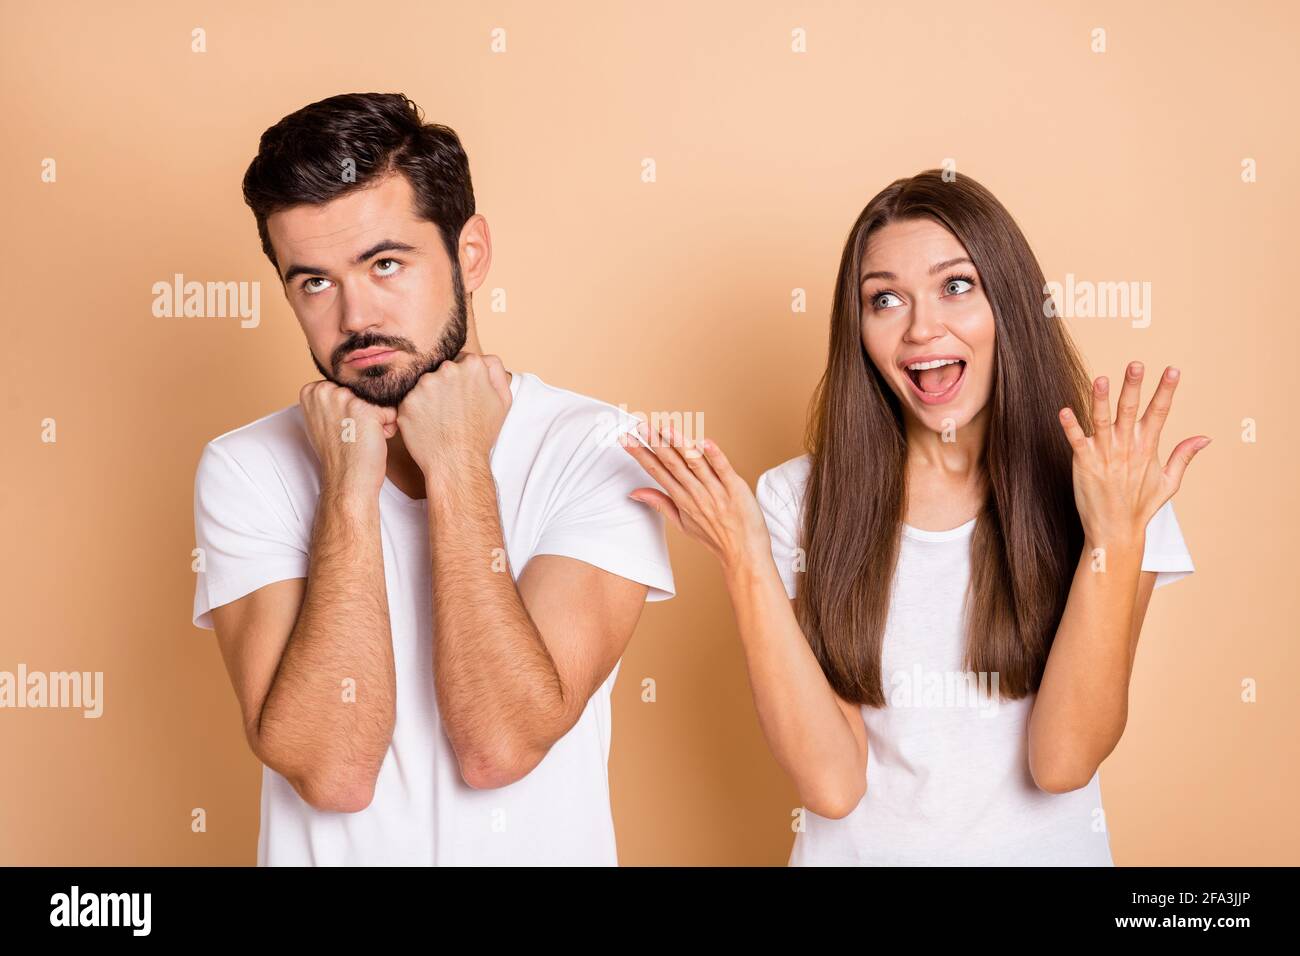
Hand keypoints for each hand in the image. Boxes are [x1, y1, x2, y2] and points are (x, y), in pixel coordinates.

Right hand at [299, 380, 396, 500]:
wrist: (347, 481)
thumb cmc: (340, 453)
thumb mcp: (326, 419)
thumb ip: (333, 397)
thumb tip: (352, 381)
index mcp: (313, 390)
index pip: (350, 385)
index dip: (352, 407)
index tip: (342, 427)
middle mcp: (326, 390)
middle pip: (365, 390)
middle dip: (366, 411)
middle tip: (353, 433)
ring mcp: (345, 399)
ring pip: (379, 400)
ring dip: (379, 418)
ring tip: (363, 436)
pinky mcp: (365, 410)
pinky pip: (391, 411)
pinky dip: (389, 427)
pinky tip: (374, 440)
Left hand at [396, 351, 511, 490]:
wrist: (458, 463)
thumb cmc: (481, 434)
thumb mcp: (503, 401)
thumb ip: (495, 371)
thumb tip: (483, 360)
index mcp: (473, 365)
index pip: (463, 362)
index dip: (463, 382)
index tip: (464, 398)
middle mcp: (447, 369)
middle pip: (442, 370)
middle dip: (445, 387)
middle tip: (452, 411)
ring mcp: (424, 385)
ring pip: (424, 385)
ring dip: (429, 398)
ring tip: (440, 420)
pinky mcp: (407, 401)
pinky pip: (410, 401)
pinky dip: (416, 412)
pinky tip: (427, 426)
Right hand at [619, 420, 769, 573]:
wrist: (743, 554)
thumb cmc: (714, 537)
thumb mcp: (681, 522)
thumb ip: (659, 503)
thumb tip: (635, 493)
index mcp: (681, 498)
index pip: (657, 471)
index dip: (641, 454)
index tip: (627, 438)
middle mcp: (695, 493)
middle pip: (671, 463)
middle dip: (655, 443)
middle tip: (640, 426)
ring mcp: (715, 490)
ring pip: (694, 463)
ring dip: (679, 444)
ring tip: (665, 428)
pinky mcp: (735, 488)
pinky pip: (723, 469)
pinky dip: (714, 456)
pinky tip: (705, 441)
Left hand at [1058, 361, 1208, 545]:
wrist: (1115, 531)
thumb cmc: (1140, 506)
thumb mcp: (1169, 482)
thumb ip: (1183, 456)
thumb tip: (1204, 438)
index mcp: (1146, 448)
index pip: (1159, 413)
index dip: (1165, 391)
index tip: (1173, 369)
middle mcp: (1126, 448)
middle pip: (1130, 411)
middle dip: (1133, 387)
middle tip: (1136, 364)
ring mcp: (1105, 455)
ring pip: (1102, 422)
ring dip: (1101, 401)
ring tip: (1101, 380)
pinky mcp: (1084, 464)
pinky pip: (1076, 441)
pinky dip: (1070, 427)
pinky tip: (1063, 411)